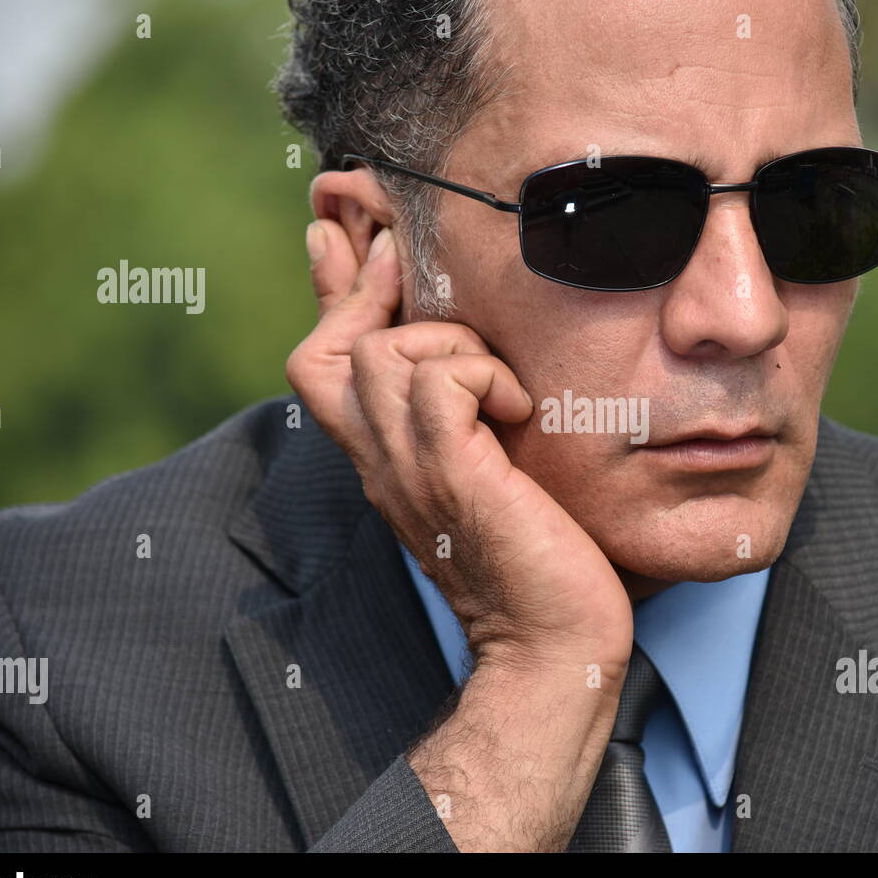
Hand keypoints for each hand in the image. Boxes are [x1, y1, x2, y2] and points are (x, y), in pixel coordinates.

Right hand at [287, 221, 631, 849]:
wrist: (555, 641)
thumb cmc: (540, 555)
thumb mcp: (492, 466)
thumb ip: (470, 413)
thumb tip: (474, 354)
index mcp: (385, 459)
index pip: (322, 364)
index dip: (330, 294)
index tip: (347, 236)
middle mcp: (381, 463)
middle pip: (325, 353)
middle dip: (370, 297)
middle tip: (418, 276)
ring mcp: (410, 470)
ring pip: (380, 355)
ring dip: (448, 345)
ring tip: (498, 383)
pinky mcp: (453, 476)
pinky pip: (438, 383)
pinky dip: (481, 375)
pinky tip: (517, 408)